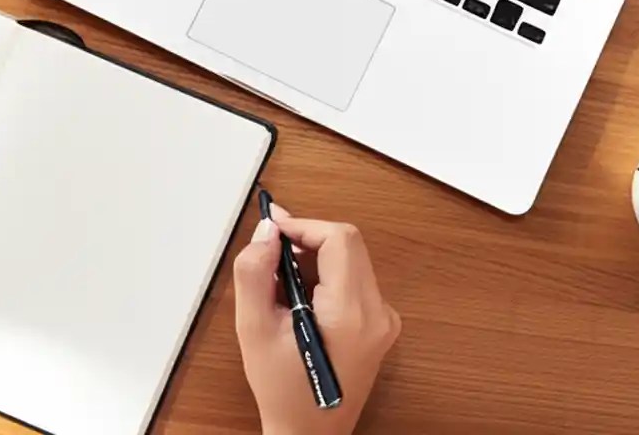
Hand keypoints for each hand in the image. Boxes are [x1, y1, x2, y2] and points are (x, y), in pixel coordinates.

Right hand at [233, 207, 399, 434]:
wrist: (310, 434)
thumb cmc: (284, 391)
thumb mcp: (254, 329)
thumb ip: (254, 273)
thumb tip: (267, 232)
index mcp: (350, 312)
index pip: (339, 238)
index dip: (303, 225)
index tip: (274, 228)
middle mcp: (377, 313)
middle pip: (347, 245)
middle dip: (306, 241)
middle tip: (271, 258)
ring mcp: (383, 319)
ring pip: (350, 260)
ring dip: (314, 261)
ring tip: (282, 291)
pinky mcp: (380, 324)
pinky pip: (354, 280)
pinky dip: (325, 278)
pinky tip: (300, 304)